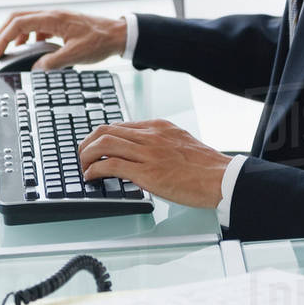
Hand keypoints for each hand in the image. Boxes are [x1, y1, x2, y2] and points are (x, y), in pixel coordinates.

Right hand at [0, 9, 126, 69]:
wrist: (119, 35)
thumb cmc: (100, 41)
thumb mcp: (75, 55)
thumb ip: (53, 62)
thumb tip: (36, 69)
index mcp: (53, 19)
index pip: (19, 23)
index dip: (3, 37)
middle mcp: (52, 15)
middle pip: (18, 18)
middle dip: (3, 33)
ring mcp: (56, 18)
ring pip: (28, 21)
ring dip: (17, 35)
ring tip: (13, 51)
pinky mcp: (61, 24)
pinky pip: (39, 27)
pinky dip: (30, 37)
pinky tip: (34, 49)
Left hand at [79, 119, 229, 209]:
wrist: (221, 178)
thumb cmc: (205, 167)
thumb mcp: (181, 143)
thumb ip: (160, 143)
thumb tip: (141, 153)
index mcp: (159, 127)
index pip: (120, 125)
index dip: (101, 136)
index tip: (94, 146)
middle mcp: (151, 136)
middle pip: (106, 130)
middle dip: (87, 143)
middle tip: (82, 155)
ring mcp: (149, 153)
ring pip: (104, 144)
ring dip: (86, 156)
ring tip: (83, 167)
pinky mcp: (147, 172)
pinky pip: (112, 165)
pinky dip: (95, 170)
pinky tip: (91, 177)